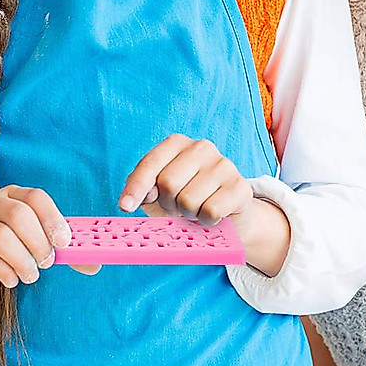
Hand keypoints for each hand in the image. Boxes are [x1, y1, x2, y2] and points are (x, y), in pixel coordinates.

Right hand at [0, 185, 98, 288]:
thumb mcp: (15, 233)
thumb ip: (50, 245)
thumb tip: (93, 265)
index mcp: (9, 195)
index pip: (35, 197)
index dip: (53, 219)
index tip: (64, 242)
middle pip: (19, 215)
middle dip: (39, 242)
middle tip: (47, 262)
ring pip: (1, 236)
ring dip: (23, 259)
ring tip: (30, 275)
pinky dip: (4, 271)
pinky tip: (11, 279)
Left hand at [120, 135, 253, 225]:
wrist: (227, 214)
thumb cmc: (187, 199)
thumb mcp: (158, 192)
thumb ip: (141, 189)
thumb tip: (130, 200)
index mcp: (177, 144)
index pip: (150, 164)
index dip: (136, 188)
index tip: (126, 206)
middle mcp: (201, 147)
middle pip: (168, 183)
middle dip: (169, 204)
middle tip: (178, 206)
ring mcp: (223, 165)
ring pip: (189, 200)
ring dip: (189, 214)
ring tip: (197, 209)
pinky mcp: (240, 186)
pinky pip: (211, 211)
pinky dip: (207, 221)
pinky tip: (212, 215)